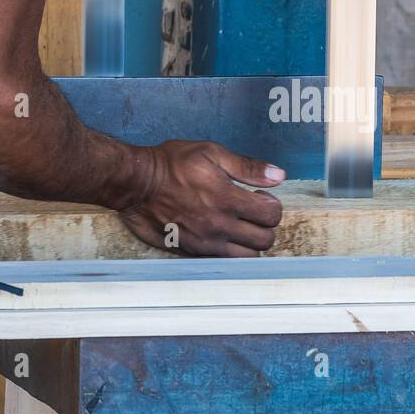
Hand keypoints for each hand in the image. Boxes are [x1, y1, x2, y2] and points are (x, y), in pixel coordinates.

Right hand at [119, 140, 285, 257]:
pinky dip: (230, 251)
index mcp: (228, 200)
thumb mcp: (211, 153)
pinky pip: (223, 261)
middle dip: (264, 225)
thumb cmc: (171, 164)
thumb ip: (247, 166)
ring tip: (239, 225)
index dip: (271, 204)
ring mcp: (205, 243)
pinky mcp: (192, 251)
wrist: (136, 183)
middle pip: (265, 240)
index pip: (272, 215)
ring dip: (250, 242)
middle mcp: (219, 226)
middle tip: (251, 212)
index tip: (258, 196)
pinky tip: (221, 234)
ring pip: (248, 257)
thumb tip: (278, 175)